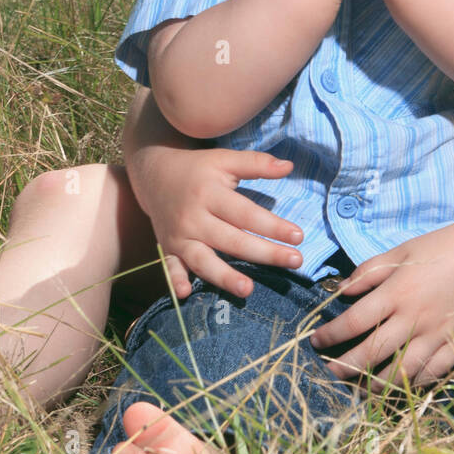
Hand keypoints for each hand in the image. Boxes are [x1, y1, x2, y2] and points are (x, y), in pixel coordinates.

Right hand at [138, 146, 303, 299]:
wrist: (155, 174)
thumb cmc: (198, 169)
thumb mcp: (224, 159)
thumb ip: (256, 163)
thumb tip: (288, 166)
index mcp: (210, 194)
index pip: (246, 214)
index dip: (273, 226)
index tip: (298, 237)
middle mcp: (194, 218)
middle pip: (232, 240)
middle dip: (264, 253)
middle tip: (295, 262)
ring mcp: (180, 236)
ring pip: (203, 260)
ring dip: (224, 276)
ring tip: (248, 290)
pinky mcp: (168, 250)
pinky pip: (171, 268)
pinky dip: (176, 281)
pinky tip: (185, 294)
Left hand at [308, 222, 453, 390]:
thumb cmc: (443, 247)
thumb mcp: (402, 251)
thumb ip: (369, 271)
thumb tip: (341, 290)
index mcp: (397, 292)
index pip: (353, 322)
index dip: (329, 336)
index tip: (315, 342)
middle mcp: (415, 318)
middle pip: (372, 354)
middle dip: (345, 368)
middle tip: (330, 373)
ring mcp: (439, 335)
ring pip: (401, 373)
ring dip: (375, 386)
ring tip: (361, 389)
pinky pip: (433, 374)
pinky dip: (414, 385)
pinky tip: (401, 387)